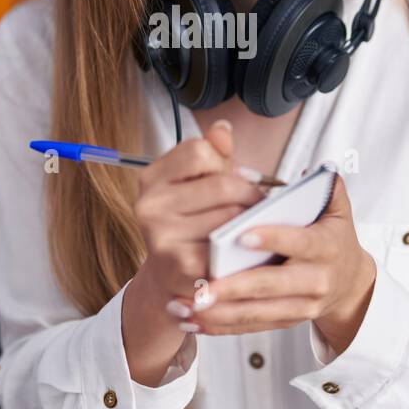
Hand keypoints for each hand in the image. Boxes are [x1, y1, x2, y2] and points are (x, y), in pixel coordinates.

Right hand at [120, 119, 266, 385]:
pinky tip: (245, 251)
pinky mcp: (181, 267)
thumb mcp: (197, 184)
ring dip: (251, 222)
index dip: (227, 164)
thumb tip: (224, 128)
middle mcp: (149, 206)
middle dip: (250, 195)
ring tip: (253, 228)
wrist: (171, 280)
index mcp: (151, 179)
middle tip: (258, 207)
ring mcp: (162, 238)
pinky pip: (229, 248)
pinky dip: (245, 248)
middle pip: (223, 185)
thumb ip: (213, 155)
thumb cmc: (191, 225)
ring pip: (231, 217)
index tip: (239, 179)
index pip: (199, 151)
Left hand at [169, 173, 376, 352]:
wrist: (350, 285)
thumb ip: (330, 189)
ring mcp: (301, 307)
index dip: (271, 238)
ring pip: (257, 312)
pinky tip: (192, 321)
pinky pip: (250, 327)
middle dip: (234, 287)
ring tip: (186, 305)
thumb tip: (313, 171)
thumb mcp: (339, 212)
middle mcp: (316, 281)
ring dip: (219, 312)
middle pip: (271, 285)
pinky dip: (220, 327)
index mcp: (326, 248)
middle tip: (202, 288)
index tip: (240, 236)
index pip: (299, 242)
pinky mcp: (286, 323)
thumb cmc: (334, 240)